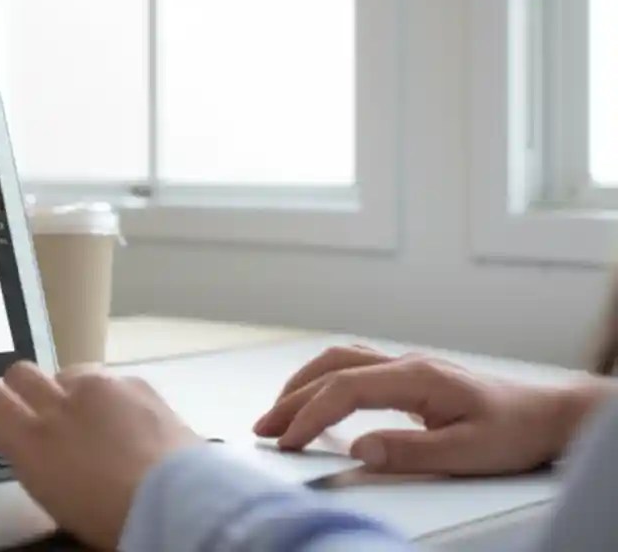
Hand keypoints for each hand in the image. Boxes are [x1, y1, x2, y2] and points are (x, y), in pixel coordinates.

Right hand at [0, 361, 198, 549]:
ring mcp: (98, 388)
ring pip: (67, 372)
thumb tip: (34, 442)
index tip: (7, 420)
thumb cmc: (110, 519)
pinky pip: (110, 380)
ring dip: (73, 391)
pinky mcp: (135, 383)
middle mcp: (58, 404)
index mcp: (29, 442)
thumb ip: (36, 458)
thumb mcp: (54, 496)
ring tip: (96, 421)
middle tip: (46, 414)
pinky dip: (113, 397)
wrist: (179, 504)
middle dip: (27, 390)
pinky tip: (132, 423)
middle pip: (20, 373)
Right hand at [253, 345, 590, 475]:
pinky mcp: (410, 375)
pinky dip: (323, 380)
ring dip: (303, 384)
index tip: (287, 443)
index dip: (310, 416)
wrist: (549, 413)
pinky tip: (315, 398)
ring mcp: (407, 365)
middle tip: (263, 429)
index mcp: (417, 376)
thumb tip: (359, 449)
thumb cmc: (515, 431)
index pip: (345, 389)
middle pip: (332, 368)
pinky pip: (353, 367)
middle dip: (292, 398)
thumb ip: (411, 451)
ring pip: (339, 360)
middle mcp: (406, 363)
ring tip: (278, 413)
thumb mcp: (468, 452)